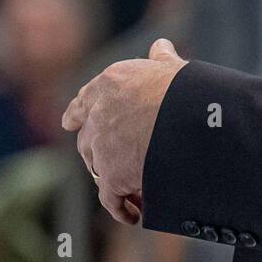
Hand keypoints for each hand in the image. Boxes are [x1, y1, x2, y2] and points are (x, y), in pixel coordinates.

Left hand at [63, 38, 186, 224]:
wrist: (191, 116)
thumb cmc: (188, 89)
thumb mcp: (173, 69)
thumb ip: (162, 60)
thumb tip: (161, 46)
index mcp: (112, 82)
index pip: (85, 99)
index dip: (78, 112)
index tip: (70, 122)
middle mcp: (99, 113)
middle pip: (87, 138)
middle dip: (96, 152)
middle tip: (108, 165)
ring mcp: (102, 145)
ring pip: (96, 167)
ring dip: (110, 181)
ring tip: (130, 193)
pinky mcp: (111, 174)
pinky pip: (110, 198)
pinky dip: (121, 208)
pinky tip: (133, 215)